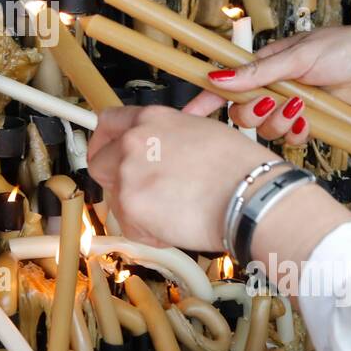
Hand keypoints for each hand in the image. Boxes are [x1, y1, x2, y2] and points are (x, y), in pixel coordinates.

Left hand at [87, 105, 281, 250]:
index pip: (107, 122)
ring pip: (115, 198)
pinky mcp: (131, 205)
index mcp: (151, 118)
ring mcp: (129, 172)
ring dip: (137, 210)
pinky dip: (149, 233)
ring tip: (173, 213)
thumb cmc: (240, 167)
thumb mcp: (200, 131)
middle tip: (142, 195)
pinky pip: (130, 226)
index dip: (105, 142)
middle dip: (116, 181)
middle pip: (98, 162)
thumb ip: (167, 137)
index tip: (108, 154)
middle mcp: (133, 140)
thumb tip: (157, 149)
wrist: (251, 195)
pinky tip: (176, 227)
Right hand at [182, 26, 350, 137]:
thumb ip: (258, 72)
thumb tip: (219, 79)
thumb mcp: (298, 55)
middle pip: (243, 112)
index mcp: (267, 64)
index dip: (206, 99)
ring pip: (265, 129)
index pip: (228, 83)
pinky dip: (297, 133)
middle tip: (271, 103)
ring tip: (299, 109)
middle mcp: (275, 87)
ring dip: (278, 122)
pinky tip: (308, 121)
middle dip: (252, 113)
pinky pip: (291, 139)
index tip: (188, 114)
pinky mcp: (312, 124)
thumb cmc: (346, 49)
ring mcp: (293, 108)